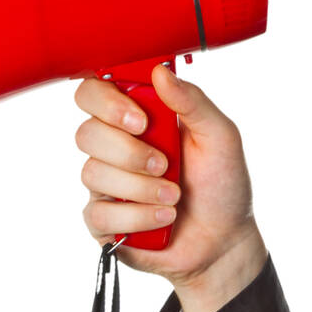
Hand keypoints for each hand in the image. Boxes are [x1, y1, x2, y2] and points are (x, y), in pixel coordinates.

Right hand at [75, 64, 267, 311]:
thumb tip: (160, 72)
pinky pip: (98, 214)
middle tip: (165, 165)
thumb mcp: (220, 136)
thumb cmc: (222, 183)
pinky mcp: (102, 221)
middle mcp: (115, 147)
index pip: (94, 93)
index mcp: (138, 117)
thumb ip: (192, 102)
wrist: (224, 239)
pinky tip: (163, 218)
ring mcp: (105, 185)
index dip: (107, 102)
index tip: (141, 121)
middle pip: (86, 133)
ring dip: (142, 188)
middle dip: (129, 152)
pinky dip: (137, 217)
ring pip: (93, 174)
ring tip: (175, 197)